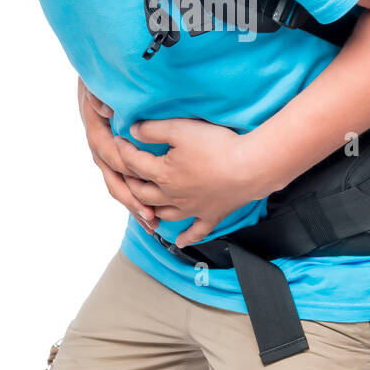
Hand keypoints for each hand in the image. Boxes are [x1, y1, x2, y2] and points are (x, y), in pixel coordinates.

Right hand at [77, 78, 157, 231]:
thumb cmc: (101, 83)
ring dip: (135, 205)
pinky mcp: (115, 160)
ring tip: (152, 224)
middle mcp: (100, 150)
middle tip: (150, 217)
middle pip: (115, 180)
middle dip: (132, 200)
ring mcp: (107, 157)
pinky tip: (150, 215)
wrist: (96, 82)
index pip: (114, 157)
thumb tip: (106, 109)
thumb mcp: (97, 85)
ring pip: (119, 186)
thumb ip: (99, 96)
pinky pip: (124, 183)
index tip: (145, 186)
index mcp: (98, 134)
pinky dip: (136, 199)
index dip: (129, 172)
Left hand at [113, 117, 268, 247]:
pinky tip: (178, 241)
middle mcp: (173, 196)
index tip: (119, 140)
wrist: (250, 168)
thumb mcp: (180, 128)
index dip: (123, 151)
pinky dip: (185, 237)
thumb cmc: (217, 146)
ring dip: (151, 210)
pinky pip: (196, 231)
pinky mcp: (212, 215)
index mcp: (162, 175)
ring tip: (145, 205)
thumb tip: (132, 131)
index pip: (134, 164)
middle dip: (131, 182)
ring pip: (164, 214)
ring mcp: (192, 209)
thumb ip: (153, 130)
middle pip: (143, 193)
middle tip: (127, 172)